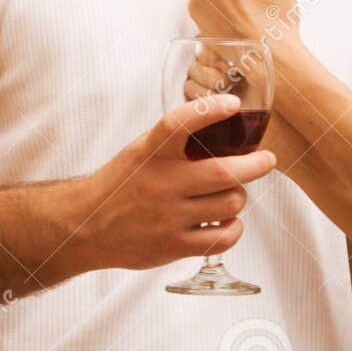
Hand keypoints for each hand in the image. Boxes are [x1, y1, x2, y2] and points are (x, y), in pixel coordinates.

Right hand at [77, 94, 275, 271]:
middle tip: (267, 160)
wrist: (84, 227)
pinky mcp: (174, 245)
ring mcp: (169, 216)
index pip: (178, 124)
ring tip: (233, 194)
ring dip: (240, 197)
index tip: (233, 105)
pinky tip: (228, 222)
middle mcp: (161, 183)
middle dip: (256, 164)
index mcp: (150, 154)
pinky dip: (234, 228)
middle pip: (224, 171)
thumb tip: (214, 120)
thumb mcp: (138, 153)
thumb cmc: (118, 186)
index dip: (208, 111)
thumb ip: (171, 141)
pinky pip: (223, 237)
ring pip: (230, 203)